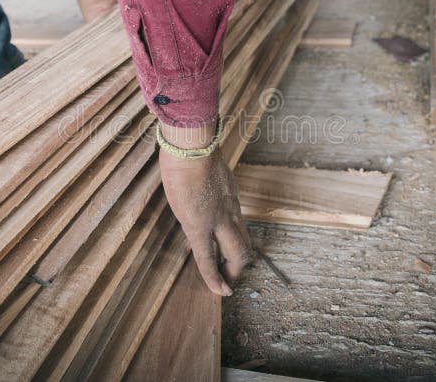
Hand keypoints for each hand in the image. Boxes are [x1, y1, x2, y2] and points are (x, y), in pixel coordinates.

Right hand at [159, 120, 252, 295]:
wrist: (191, 145)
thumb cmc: (192, 148)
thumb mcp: (203, 167)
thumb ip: (203, 180)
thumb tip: (191, 178)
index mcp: (230, 196)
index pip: (238, 226)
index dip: (235, 242)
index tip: (228, 252)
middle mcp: (231, 211)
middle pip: (244, 243)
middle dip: (238, 263)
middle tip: (230, 275)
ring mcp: (218, 220)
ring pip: (235, 254)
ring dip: (230, 272)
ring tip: (225, 287)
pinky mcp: (199, 226)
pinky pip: (208, 258)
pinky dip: (213, 277)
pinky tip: (218, 290)